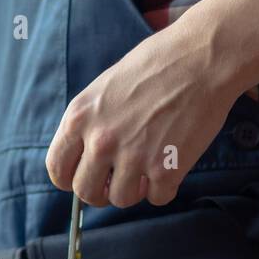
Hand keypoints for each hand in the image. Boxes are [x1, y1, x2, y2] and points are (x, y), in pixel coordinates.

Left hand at [44, 11, 235, 207]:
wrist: (202, 58)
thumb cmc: (156, 65)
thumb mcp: (104, 88)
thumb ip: (90, 123)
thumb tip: (86, 157)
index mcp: (79, 118)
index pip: (57, 169)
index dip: (70, 179)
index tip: (85, 178)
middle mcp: (100, 140)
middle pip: (86, 192)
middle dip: (101, 191)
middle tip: (116, 181)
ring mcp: (133, 156)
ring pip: (120, 200)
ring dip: (133, 191)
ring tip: (146, 171)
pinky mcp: (166, 168)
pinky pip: (157, 199)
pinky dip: (164, 189)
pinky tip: (170, 167)